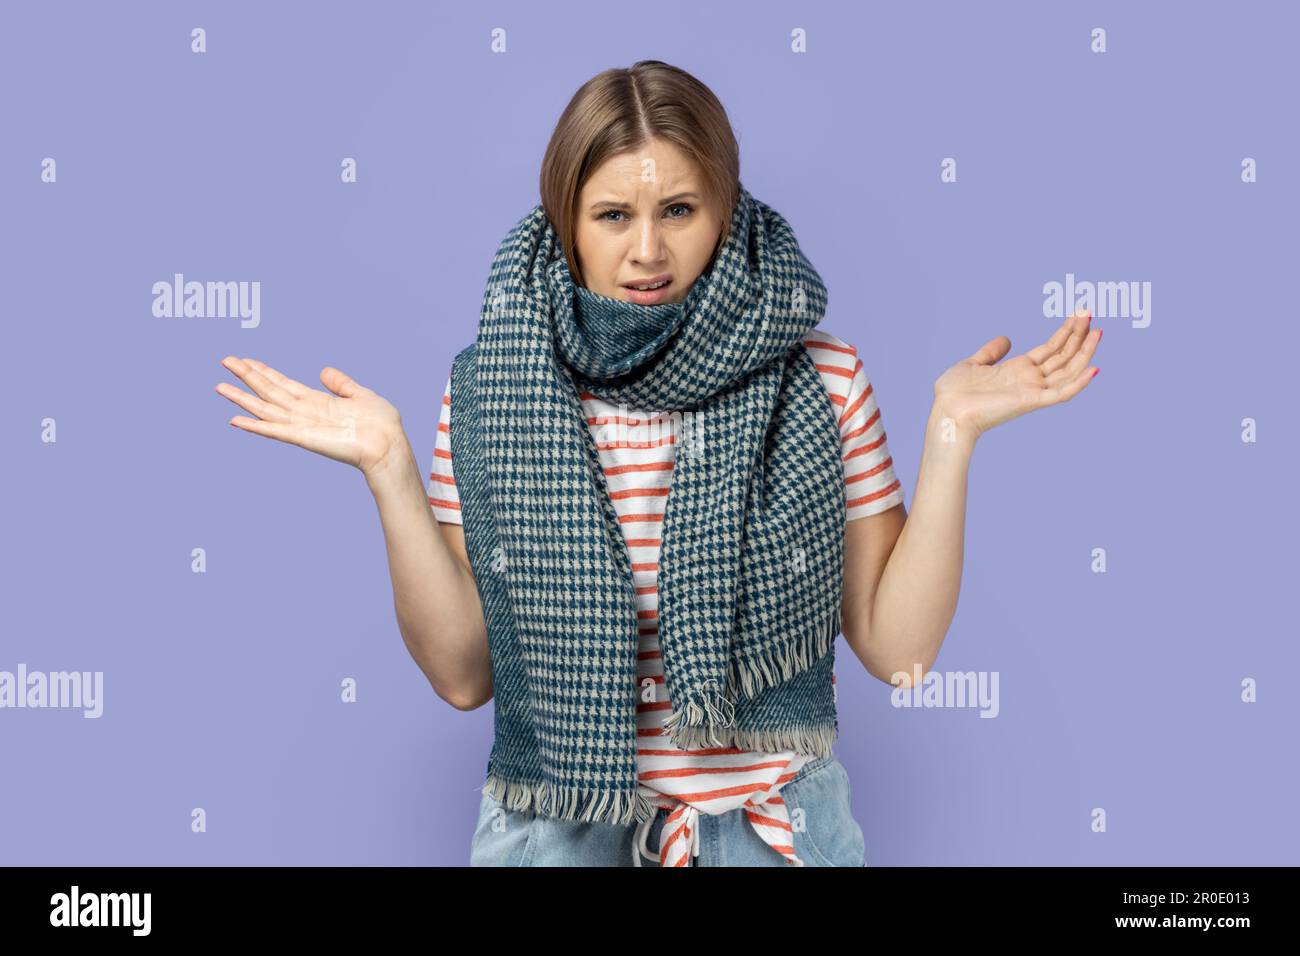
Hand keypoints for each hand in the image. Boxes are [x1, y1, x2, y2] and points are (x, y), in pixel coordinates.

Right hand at [215, 357, 407, 476]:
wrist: (389, 445)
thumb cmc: (381, 424)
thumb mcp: (361, 394)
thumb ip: (341, 383)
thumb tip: (323, 370)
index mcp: (317, 401)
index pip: (283, 383)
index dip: (264, 371)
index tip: (245, 359)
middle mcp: (305, 412)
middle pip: (269, 390)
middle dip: (247, 376)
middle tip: (224, 360)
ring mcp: (302, 425)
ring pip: (265, 408)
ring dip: (241, 397)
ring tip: (219, 386)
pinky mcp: (304, 437)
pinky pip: (274, 431)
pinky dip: (255, 426)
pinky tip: (234, 420)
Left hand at [932, 308, 1100, 438]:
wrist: (946, 411)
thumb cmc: (954, 393)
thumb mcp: (973, 363)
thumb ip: (991, 352)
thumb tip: (1007, 339)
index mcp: (1017, 370)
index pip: (1050, 348)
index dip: (1066, 331)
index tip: (1080, 313)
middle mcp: (1029, 380)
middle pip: (1063, 355)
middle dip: (1078, 334)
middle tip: (1091, 312)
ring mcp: (1032, 391)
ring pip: (1068, 370)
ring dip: (1084, 352)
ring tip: (1098, 331)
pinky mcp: (1031, 402)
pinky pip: (1061, 394)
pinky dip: (1079, 383)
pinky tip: (1094, 368)